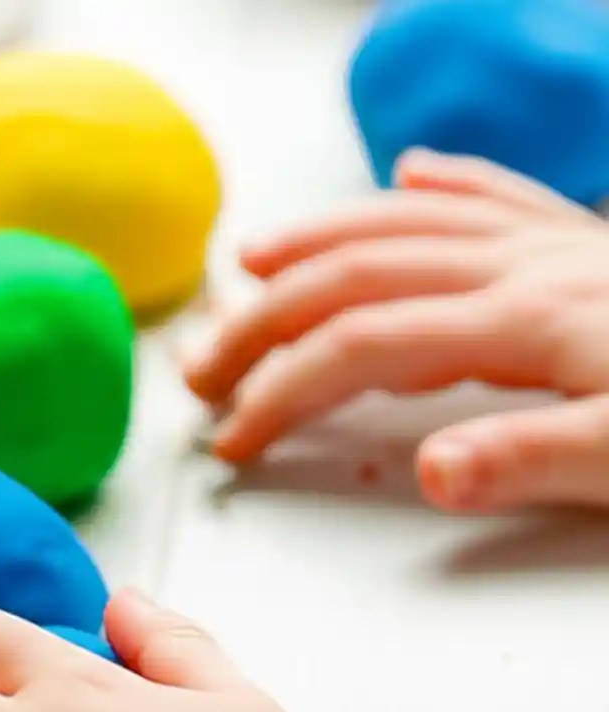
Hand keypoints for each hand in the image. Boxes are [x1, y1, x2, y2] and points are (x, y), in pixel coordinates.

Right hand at [185, 147, 608, 511]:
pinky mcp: (582, 240)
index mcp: (526, 320)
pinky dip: (443, 184)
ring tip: (253, 258)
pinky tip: (409, 173)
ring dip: (319, 236)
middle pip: (356, 275)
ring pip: (406, 219)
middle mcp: (523, 265)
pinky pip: (495, 193)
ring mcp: (552, 244)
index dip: (283, 390)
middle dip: (264, 319)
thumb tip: (430, 471)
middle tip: (206, 364)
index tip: (235, 435)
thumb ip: (530, 459)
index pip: (363, 345)